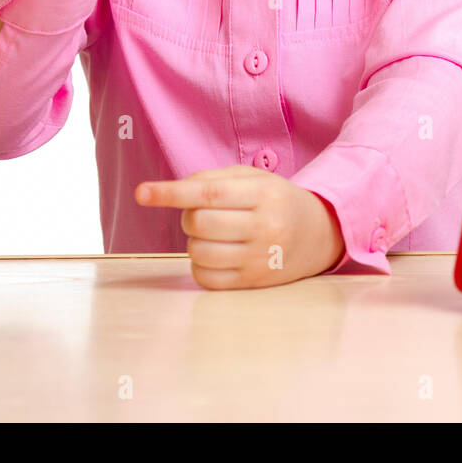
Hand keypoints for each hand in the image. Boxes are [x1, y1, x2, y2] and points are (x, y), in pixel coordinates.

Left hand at [134, 166, 345, 288]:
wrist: (319, 234)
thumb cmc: (276, 201)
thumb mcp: (254, 179)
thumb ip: (213, 179)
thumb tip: (173, 191)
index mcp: (265, 194)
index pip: (209, 193)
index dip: (172, 192)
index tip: (142, 192)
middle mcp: (265, 227)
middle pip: (199, 222)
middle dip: (189, 216)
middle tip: (205, 213)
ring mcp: (260, 259)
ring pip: (198, 251)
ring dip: (195, 241)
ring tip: (216, 234)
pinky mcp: (253, 283)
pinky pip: (205, 277)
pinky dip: (200, 264)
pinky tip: (218, 254)